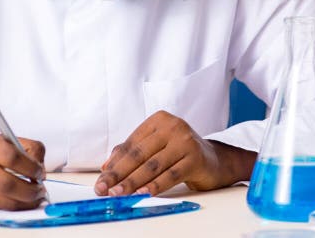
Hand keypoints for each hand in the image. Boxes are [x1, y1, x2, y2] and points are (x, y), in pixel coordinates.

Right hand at [0, 128, 46, 209]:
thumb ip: (17, 145)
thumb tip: (39, 167)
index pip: (10, 155)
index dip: (31, 166)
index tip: (40, 171)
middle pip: (6, 183)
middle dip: (30, 190)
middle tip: (40, 189)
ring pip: (1, 200)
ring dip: (24, 202)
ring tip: (34, 197)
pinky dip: (11, 205)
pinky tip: (19, 200)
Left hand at [94, 110, 255, 196]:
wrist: (213, 160)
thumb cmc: (179, 153)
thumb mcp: (155, 147)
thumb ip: (132, 153)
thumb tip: (106, 167)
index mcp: (159, 120)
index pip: (131, 144)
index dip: (114, 164)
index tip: (101, 180)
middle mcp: (173, 126)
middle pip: (139, 154)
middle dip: (119, 174)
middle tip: (104, 189)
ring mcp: (185, 141)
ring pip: (153, 166)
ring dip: (133, 183)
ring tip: (119, 195)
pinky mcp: (195, 158)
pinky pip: (170, 175)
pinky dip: (154, 186)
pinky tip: (142, 195)